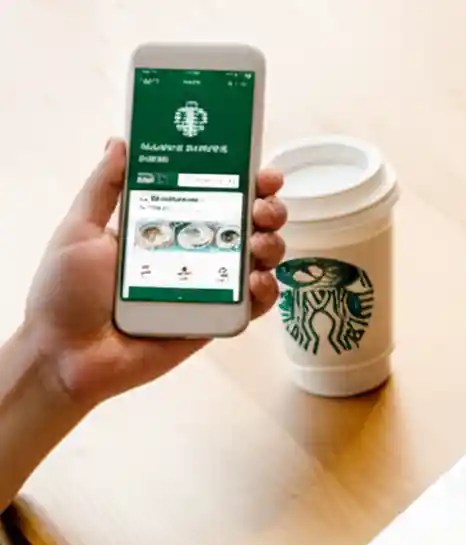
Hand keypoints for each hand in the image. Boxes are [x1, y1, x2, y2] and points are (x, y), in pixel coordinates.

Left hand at [22, 138, 287, 407]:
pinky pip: (254, 305)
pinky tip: (257, 281)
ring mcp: (210, 287)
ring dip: (272, 245)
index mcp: (166, 226)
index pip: (216, 195)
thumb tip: (120, 141)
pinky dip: (267, 291)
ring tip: (259, 244)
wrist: (65, 354)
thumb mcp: (78, 229)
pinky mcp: (216, 321)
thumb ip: (103, 187)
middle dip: (267, 210)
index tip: (260, 173)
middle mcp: (194, 253)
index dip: (244, 181)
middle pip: (248, 224)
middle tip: (261, 209)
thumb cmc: (66, 293)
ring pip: (260, 260)